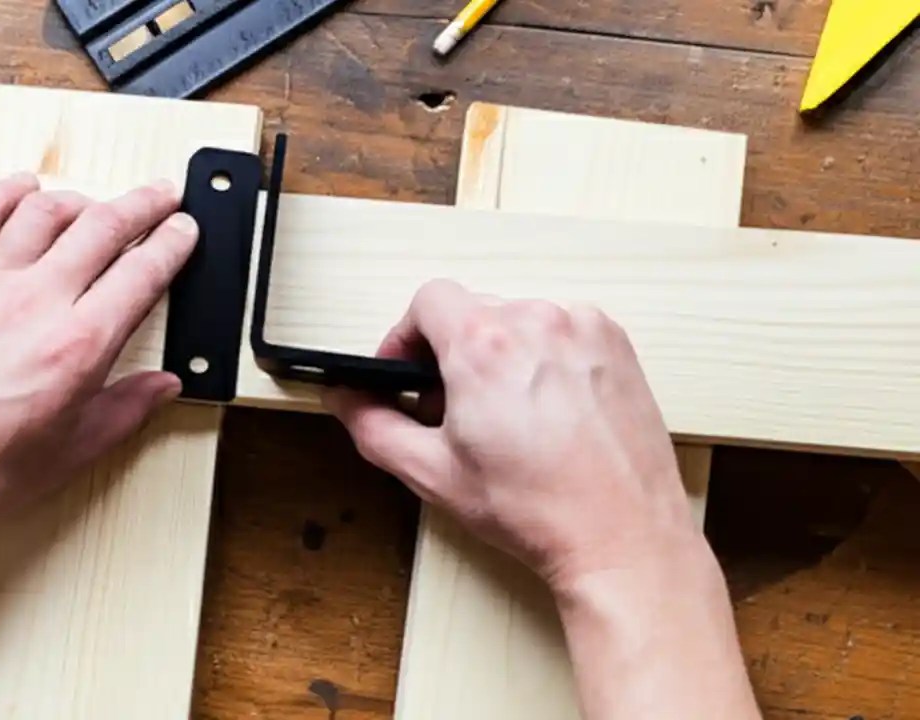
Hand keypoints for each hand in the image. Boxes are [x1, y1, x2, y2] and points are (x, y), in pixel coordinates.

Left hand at [0, 174, 197, 544]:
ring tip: (99, 202)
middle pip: (102, 227)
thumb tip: (161, 387)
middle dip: (142, 204)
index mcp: (77, 347)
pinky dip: (6, 195)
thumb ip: (124, 412)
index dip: (172, 244)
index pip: (141, 274)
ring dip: (81, 199)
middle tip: (163, 194)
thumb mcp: (68, 455)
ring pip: (45, 214)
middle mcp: (35, 303)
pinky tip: (23, 188)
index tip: (186, 229)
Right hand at [325, 279, 696, 590]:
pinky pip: (562, 331)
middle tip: (451, 410)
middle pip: (472, 310)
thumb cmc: (538, 508)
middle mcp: (536, 321)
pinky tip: (545, 411)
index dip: (406, 335)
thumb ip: (374, 427)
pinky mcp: (616, 344)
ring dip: (499, 355)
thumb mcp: (433, 474)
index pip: (428, 300)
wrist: (620, 536)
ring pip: (517, 320)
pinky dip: (544, 358)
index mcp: (483, 346)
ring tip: (504, 415)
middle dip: (450, 353)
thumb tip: (346, 399)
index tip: (406, 371)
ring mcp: (583, 329)